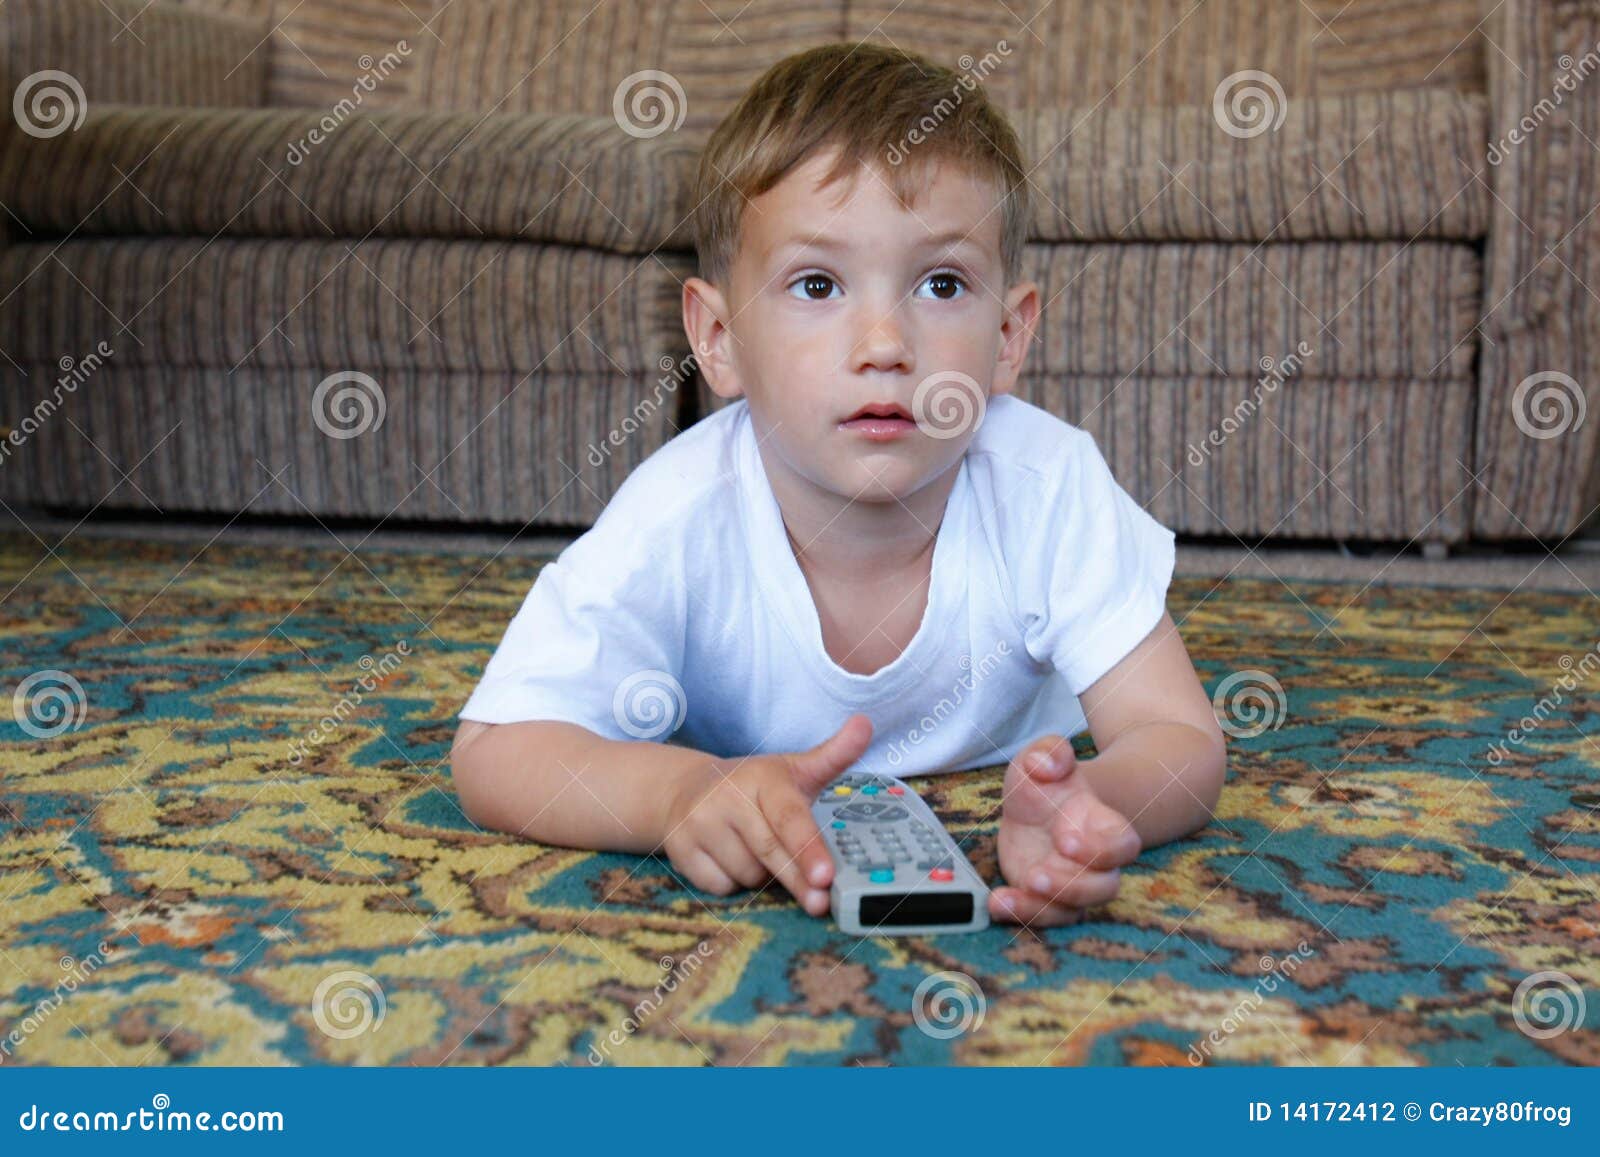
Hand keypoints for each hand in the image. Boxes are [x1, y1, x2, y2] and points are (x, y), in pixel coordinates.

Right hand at [659, 714, 872, 915]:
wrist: (685, 788)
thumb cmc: (753, 786)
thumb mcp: (794, 768)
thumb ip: (833, 754)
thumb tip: (865, 724)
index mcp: (763, 777)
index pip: (789, 817)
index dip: (808, 848)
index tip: (826, 876)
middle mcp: (728, 797)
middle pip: (771, 853)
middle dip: (799, 880)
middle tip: (819, 902)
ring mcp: (699, 822)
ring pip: (747, 874)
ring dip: (762, 876)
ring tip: (757, 850)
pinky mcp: (679, 847)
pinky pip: (719, 886)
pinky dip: (732, 883)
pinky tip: (729, 858)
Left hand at [990, 733, 1141, 926]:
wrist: (1034, 808)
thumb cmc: (1045, 783)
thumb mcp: (1041, 757)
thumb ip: (1049, 752)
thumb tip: (1049, 765)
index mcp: (1103, 825)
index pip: (1123, 845)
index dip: (1101, 849)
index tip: (1065, 839)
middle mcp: (1094, 861)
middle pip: (1105, 887)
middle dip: (1073, 886)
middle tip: (1036, 874)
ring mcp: (1071, 882)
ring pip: (1076, 910)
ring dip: (1048, 905)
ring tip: (1020, 887)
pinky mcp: (1046, 898)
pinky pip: (1045, 917)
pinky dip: (1022, 914)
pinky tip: (997, 902)